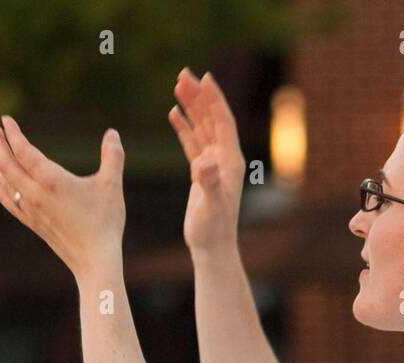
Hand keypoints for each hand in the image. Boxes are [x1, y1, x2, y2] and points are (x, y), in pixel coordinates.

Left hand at [0, 116, 125, 277]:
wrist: (94, 260)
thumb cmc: (105, 222)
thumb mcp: (111, 185)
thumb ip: (113, 156)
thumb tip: (113, 132)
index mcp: (50, 180)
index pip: (23, 150)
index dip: (13, 134)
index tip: (5, 119)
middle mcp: (34, 193)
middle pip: (8, 164)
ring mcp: (31, 210)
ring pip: (6, 182)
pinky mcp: (33, 223)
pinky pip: (10, 203)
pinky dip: (0, 191)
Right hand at [169, 68, 245, 253]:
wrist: (212, 248)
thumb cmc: (213, 230)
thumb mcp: (211, 206)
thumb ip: (209, 183)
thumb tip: (203, 163)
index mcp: (230, 161)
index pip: (223, 121)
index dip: (214, 99)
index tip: (203, 77)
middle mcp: (225, 159)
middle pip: (213, 119)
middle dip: (199, 95)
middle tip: (183, 73)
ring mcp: (214, 165)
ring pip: (203, 127)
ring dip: (191, 106)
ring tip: (177, 85)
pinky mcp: (202, 173)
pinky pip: (193, 143)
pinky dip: (185, 127)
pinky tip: (174, 113)